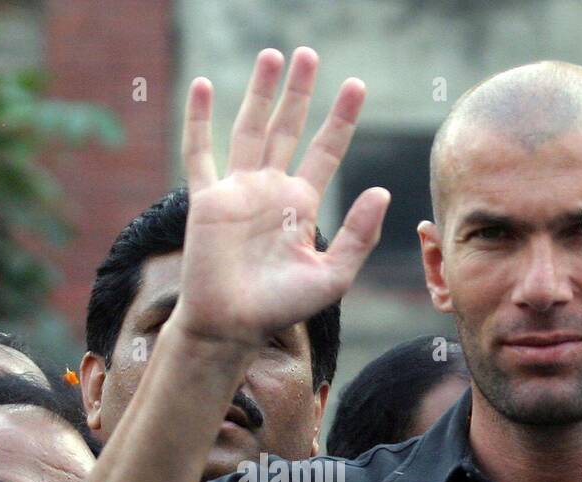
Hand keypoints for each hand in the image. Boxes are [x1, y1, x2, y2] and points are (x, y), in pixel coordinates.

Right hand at [171, 48, 389, 355]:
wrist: (232, 327)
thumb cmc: (281, 308)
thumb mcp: (333, 275)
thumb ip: (358, 235)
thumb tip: (381, 190)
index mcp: (301, 206)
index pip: (325, 150)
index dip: (340, 119)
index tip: (356, 85)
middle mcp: (271, 192)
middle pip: (288, 129)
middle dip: (299, 93)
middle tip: (309, 54)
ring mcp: (237, 192)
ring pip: (250, 129)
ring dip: (261, 93)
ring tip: (273, 56)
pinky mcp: (207, 200)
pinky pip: (201, 153)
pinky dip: (200, 120)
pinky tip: (204, 86)